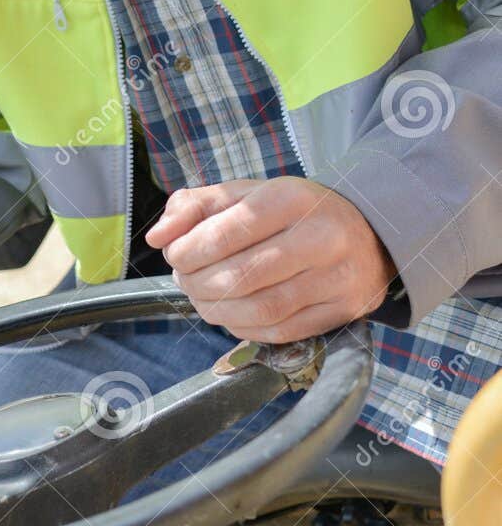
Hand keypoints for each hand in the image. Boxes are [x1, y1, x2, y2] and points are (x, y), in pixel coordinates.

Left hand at [144, 177, 395, 342]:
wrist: (367, 232)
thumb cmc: (291, 212)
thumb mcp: (245, 194)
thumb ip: (194, 207)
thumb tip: (159, 236)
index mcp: (292, 199)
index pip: (229, 231)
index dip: (190, 250)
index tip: (175, 254)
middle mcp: (321, 238)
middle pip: (243, 275)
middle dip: (199, 283)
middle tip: (185, 279)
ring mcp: (337, 278)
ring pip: (262, 309)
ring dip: (217, 310)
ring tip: (202, 297)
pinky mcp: (343, 311)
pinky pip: (282, 331)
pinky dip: (244, 328)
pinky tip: (230, 314)